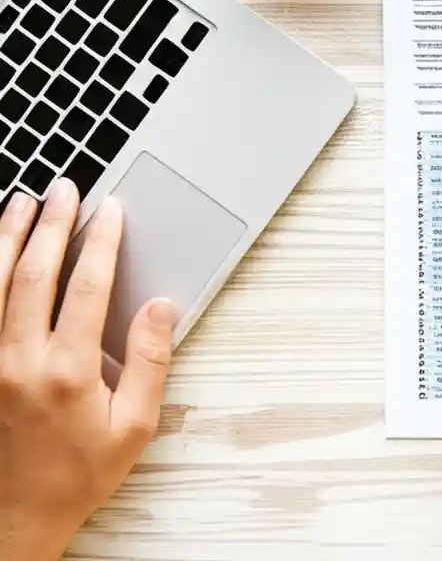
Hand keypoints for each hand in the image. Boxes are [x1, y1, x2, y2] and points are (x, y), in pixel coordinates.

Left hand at [0, 180, 178, 560]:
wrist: (12, 518)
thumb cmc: (76, 475)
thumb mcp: (134, 426)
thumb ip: (150, 362)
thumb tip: (160, 309)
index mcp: (67, 371)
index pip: (86, 287)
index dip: (101, 242)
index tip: (111, 211)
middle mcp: (18, 361)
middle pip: (32, 274)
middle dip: (53, 225)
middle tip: (66, 190)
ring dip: (8, 237)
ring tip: (23, 203)